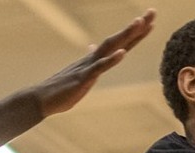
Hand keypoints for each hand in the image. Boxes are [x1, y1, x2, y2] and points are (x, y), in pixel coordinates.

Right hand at [34, 8, 155, 115]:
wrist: (42, 99)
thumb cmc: (62, 88)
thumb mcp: (82, 73)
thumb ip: (91, 61)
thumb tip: (93, 47)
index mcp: (96, 58)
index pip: (120, 43)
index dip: (136, 32)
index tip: (149, 21)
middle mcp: (94, 58)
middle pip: (119, 39)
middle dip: (137, 26)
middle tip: (153, 11)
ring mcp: (88, 66)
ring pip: (110, 47)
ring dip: (126, 35)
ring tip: (140, 22)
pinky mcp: (83, 78)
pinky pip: (99, 67)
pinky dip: (111, 59)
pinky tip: (123, 53)